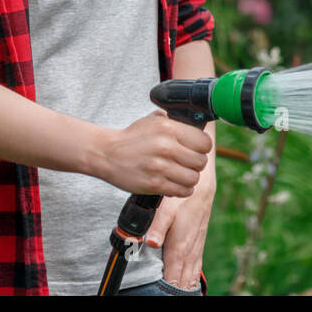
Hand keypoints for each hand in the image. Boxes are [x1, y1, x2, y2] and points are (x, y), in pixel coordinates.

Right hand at [96, 110, 212, 196]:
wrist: (107, 154)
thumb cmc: (132, 137)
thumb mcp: (153, 120)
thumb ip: (176, 121)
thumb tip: (197, 124)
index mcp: (169, 128)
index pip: (205, 142)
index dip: (203, 147)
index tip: (196, 149)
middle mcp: (167, 147)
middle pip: (201, 162)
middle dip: (196, 164)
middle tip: (187, 163)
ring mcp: (161, 167)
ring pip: (193, 178)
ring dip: (189, 178)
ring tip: (180, 174)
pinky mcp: (154, 184)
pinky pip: (182, 191)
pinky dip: (181, 189)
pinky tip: (174, 183)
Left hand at [147, 173, 215, 289]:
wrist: (201, 188)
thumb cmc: (181, 199)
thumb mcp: (165, 211)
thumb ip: (156, 228)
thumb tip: (150, 244)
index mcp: (179, 249)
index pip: (173, 280)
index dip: (166, 291)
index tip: (158, 295)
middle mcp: (189, 254)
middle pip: (183, 283)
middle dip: (175, 293)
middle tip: (164, 296)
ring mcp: (196, 250)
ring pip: (191, 278)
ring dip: (185, 288)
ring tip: (177, 295)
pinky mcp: (199, 245)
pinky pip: (196, 269)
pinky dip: (192, 280)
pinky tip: (189, 284)